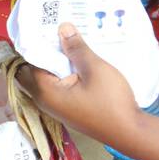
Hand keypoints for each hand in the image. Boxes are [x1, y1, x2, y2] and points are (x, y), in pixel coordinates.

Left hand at [16, 23, 145, 146]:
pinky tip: (75, 63)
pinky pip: (56, 87)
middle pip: (31, 72)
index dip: (35, 44)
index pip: (28, 62)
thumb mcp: (95, 69)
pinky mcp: (67, 109)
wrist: (130, 132)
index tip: (43, 27)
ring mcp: (56, 107)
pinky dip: (61, 74)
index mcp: (45, 91)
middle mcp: (44, 101)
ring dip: (52, 64)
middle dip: (41, 53)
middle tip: (54, 34)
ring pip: (44, 80)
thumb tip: (62, 28)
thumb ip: (77, 49)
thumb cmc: (111, 102)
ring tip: (66, 44)